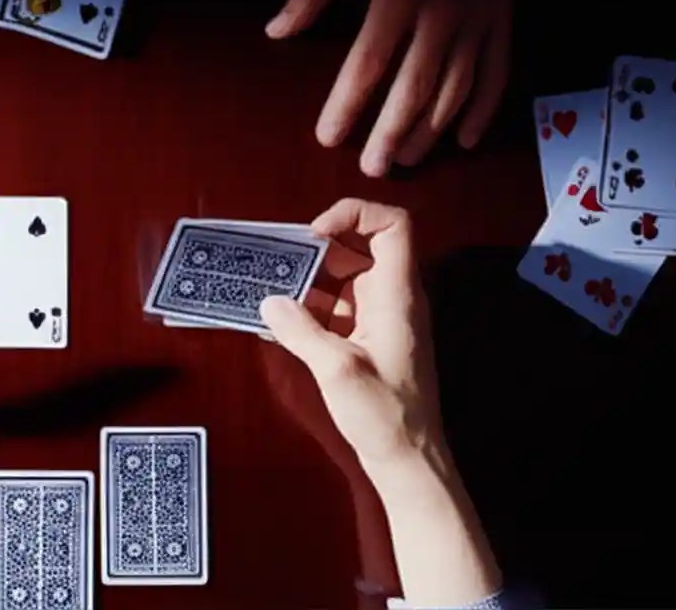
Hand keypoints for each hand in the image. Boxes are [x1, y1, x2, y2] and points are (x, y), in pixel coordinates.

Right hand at [262, 200, 502, 604]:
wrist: (407, 460)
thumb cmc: (383, 412)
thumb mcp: (337, 369)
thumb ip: (300, 331)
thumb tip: (268, 300)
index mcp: (396, 294)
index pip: (392, 226)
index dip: (355, 214)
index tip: (314, 234)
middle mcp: (391, 298)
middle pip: (361, 247)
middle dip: (318, 248)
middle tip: (278, 262)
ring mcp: (379, 320)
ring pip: (344, 279)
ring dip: (307, 280)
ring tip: (268, 289)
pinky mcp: (365, 341)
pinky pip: (335, 309)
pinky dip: (307, 310)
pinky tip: (275, 324)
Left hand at [266, 0, 527, 176]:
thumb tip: (275, 32)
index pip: (368, 63)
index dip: (347, 105)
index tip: (328, 138)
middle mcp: (441, 16)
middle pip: (414, 88)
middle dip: (392, 134)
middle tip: (373, 168)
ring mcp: (476, 22)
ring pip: (455, 89)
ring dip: (431, 130)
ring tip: (408, 160)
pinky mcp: (500, 23)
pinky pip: (496, 75)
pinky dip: (483, 111)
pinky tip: (465, 140)